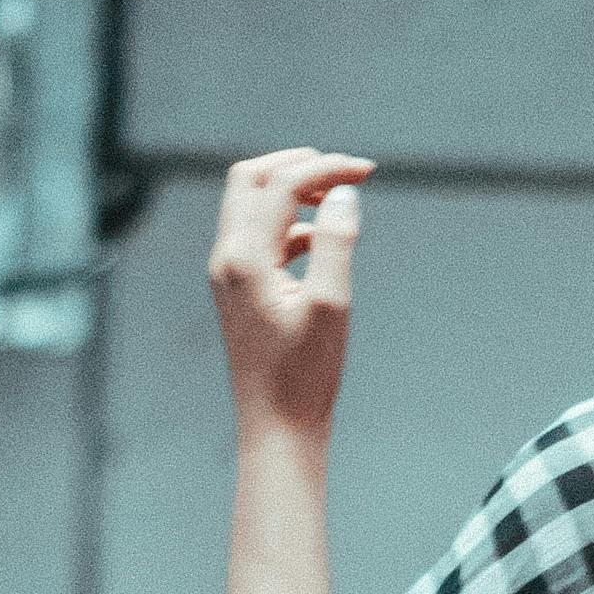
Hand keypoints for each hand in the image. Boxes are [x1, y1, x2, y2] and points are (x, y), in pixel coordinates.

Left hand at [207, 145, 372, 441]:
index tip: (366, 172)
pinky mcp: (237, 289)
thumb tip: (344, 194)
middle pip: (251, 178)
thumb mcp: (331, 306)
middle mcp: (227, 259)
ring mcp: (228, 274)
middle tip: (345, 172)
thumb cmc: (305, 376)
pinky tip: (323, 241)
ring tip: (338, 200)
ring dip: (293, 192)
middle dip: (298, 165)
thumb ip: (337, 243)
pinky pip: (259, 236)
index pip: (281, 184)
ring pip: (252, 205)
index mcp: (245, 258)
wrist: (276, 428)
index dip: (326, 168)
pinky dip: (291, 224)